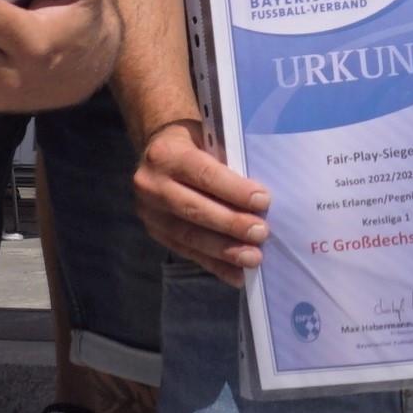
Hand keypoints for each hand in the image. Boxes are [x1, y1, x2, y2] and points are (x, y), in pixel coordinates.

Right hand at [132, 115, 271, 279]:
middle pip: (195, 209)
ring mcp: (149, 213)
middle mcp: (151, 184)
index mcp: (167, 154)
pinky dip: (214, 265)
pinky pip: (186, 252)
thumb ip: (227, 160)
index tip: (263, 201)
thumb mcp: (207, 138)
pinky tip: (236, 275)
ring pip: (189, 236)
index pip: (204, 174)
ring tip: (252, 258)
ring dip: (224, 251)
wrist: (156, 152)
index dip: (234, 190)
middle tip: (261, 233)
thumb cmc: (194, 142)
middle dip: (231, 224)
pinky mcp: (154, 233)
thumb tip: (263, 194)